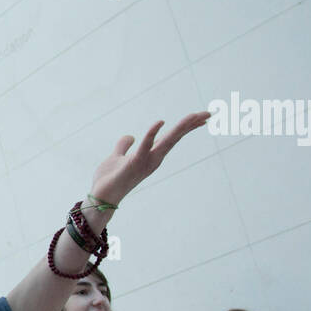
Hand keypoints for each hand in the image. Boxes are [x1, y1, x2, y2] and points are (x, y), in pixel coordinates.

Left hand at [89, 113, 209, 206]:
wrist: (101, 197)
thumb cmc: (109, 179)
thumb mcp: (116, 157)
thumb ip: (123, 146)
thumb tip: (130, 136)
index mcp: (150, 155)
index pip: (171, 138)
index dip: (186, 127)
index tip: (202, 117)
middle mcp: (152, 159)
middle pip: (175, 138)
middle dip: (191, 125)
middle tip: (209, 113)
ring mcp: (145, 162)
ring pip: (166, 141)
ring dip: (181, 128)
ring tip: (195, 115)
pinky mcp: (134, 163)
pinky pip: (145, 146)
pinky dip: (152, 133)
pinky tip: (161, 122)